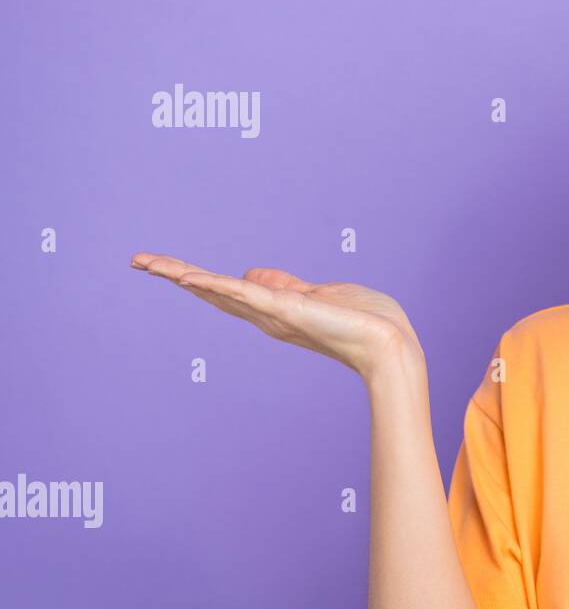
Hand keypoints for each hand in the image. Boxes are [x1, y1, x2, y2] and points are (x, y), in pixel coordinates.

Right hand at [130, 252, 421, 378]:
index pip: (228, 291)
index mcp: (276, 311)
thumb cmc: (367, 323)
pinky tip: (187, 276)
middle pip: (212, 291)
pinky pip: (244, 295)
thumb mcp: (321, 294)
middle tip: (138, 261)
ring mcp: (274, 315)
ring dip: (181, 275)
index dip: (197, 279)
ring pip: (219, 291)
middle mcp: (267, 317)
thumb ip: (287, 285)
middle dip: (175, 275)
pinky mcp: (286, 311)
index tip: (166, 267)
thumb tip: (253, 274)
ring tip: (147, 262)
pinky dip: (215, 285)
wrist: (390, 347)